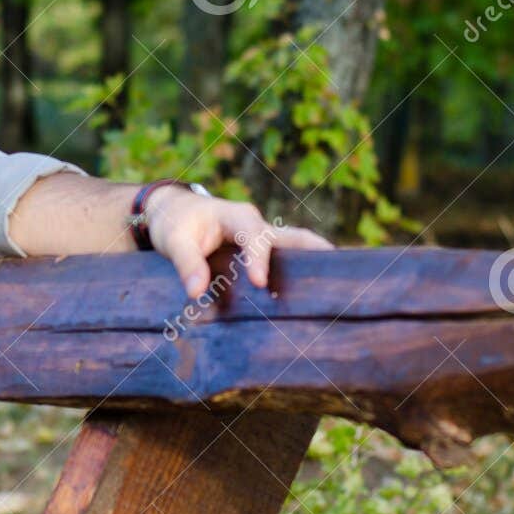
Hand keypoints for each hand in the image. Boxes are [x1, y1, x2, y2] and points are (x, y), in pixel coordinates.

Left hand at [144, 188, 332, 296]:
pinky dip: (298, 275)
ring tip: (335, 290)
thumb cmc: (175, 224)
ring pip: (295, 249)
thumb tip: (197, 293)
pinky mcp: (260, 254)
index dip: (259, 258)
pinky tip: (308, 300)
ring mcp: (262, 240)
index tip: (260, 282)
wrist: (173, 213)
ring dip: (313, 265)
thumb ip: (186, 264)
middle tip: (340, 273)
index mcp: (237, 217)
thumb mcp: (174, 241)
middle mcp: (256, 226)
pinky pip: (285, 262)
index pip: (254, 236)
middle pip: (294, 237)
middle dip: (315, 252)